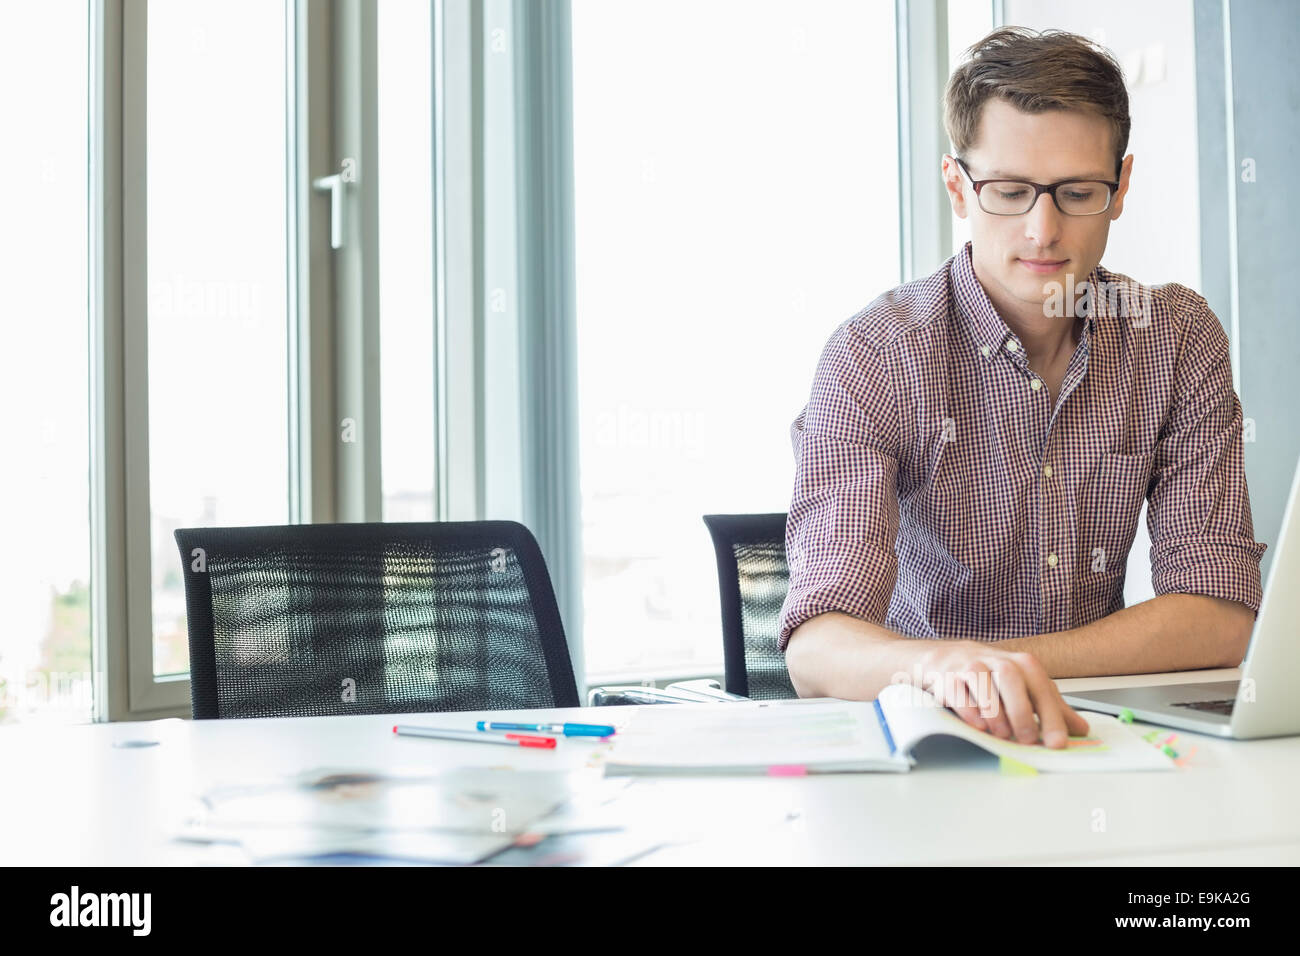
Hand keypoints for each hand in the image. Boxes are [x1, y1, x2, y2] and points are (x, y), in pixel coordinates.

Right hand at [913, 641, 1089, 748]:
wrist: (948, 659)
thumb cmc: (992, 677)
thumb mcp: (1026, 688)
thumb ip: (1051, 708)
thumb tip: (1081, 729)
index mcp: (1022, 664)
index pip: (1041, 686)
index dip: (1052, 715)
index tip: (1058, 742)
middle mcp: (996, 660)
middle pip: (1010, 677)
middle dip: (1021, 711)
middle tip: (1028, 739)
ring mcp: (969, 666)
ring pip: (980, 680)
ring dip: (993, 710)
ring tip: (1002, 734)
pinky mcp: (946, 676)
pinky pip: (955, 689)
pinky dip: (967, 709)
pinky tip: (978, 725)